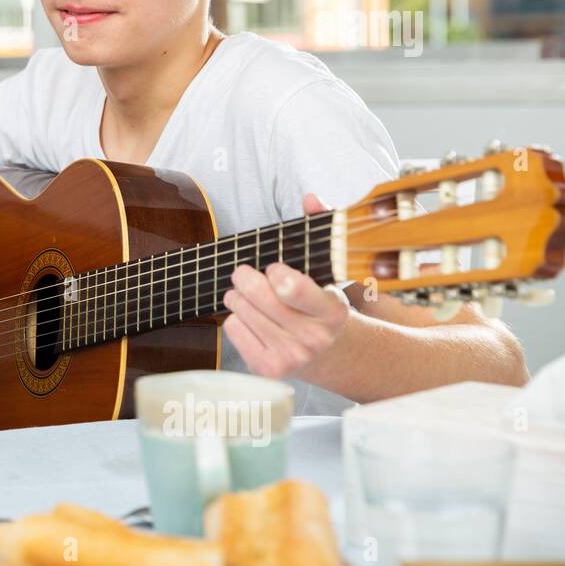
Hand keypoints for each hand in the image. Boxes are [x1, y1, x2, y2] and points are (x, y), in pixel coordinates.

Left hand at [221, 193, 350, 380]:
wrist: (331, 356)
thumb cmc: (323, 306)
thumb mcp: (329, 273)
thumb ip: (320, 231)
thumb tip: (309, 197)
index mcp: (332, 311)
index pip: (290, 287)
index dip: (274, 271)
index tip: (274, 269)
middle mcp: (312, 337)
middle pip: (256, 294)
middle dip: (244, 276)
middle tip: (244, 273)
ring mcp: (290, 356)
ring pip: (240, 310)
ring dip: (237, 296)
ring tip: (247, 296)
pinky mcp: (267, 368)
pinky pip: (232, 329)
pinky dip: (235, 318)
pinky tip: (250, 319)